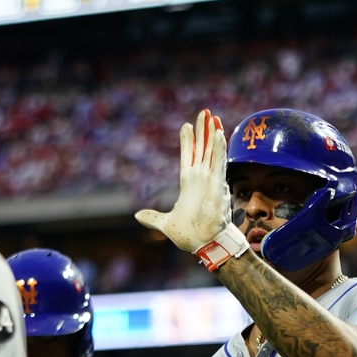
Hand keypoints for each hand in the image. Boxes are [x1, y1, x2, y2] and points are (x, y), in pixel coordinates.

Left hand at [135, 110, 233, 252]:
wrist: (204, 244)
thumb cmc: (190, 236)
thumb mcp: (165, 224)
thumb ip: (152, 217)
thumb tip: (137, 215)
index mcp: (188, 184)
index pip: (188, 157)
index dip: (188, 141)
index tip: (187, 126)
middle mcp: (200, 178)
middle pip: (202, 148)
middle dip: (203, 130)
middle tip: (205, 112)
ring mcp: (209, 179)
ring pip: (211, 150)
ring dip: (212, 132)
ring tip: (213, 115)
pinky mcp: (217, 184)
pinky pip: (218, 161)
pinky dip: (219, 147)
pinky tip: (219, 132)